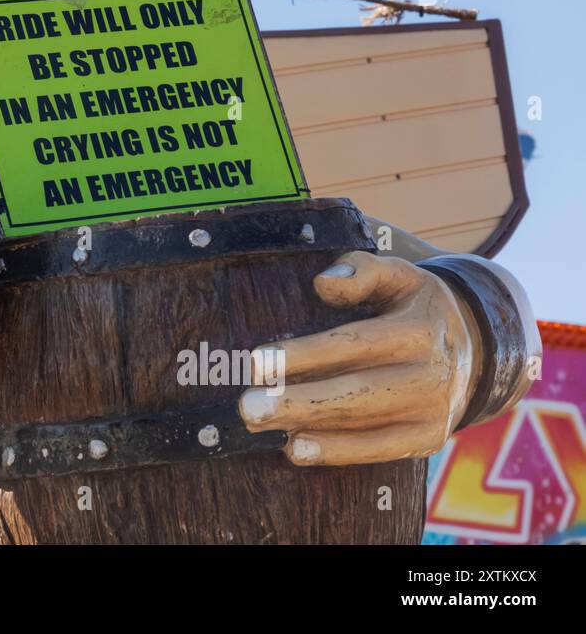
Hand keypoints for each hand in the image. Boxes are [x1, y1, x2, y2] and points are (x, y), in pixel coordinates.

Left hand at [238, 250, 479, 466]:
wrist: (476, 348)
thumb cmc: (415, 306)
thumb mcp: (398, 275)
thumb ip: (361, 271)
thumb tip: (323, 283)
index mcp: (420, 329)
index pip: (354, 344)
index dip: (304, 354)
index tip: (256, 362)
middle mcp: (431, 373)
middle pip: (355, 390)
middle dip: (297, 400)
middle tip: (247, 405)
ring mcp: (432, 411)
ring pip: (362, 423)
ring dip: (307, 426)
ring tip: (259, 425)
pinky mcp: (428, 438)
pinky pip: (378, 450)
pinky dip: (337, 451)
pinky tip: (295, 448)